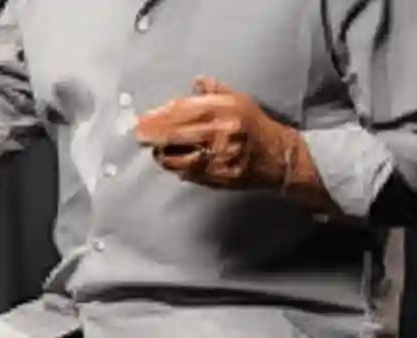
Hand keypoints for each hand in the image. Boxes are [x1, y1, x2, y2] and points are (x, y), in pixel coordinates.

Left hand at [133, 76, 298, 190]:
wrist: (277, 156)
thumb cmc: (255, 124)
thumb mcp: (239, 99)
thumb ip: (214, 90)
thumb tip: (195, 81)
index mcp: (223, 109)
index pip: (181, 111)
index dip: (158, 116)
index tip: (143, 118)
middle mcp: (219, 132)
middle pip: (174, 133)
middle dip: (152, 135)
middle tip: (138, 135)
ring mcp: (217, 157)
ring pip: (178, 156)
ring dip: (162, 153)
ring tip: (156, 149)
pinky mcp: (216, 176)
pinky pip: (188, 172)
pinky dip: (176, 166)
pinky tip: (171, 161)